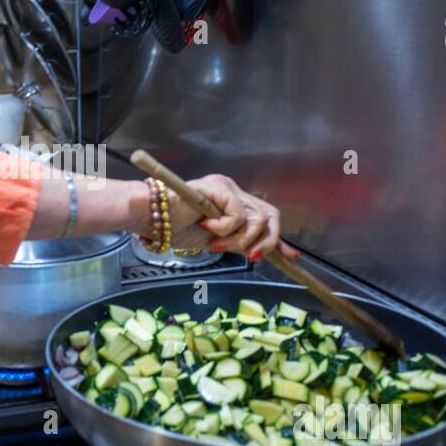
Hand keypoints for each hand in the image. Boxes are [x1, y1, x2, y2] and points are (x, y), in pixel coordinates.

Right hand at [169, 175, 301, 261]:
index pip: (266, 218)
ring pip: (257, 220)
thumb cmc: (176, 229)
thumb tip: (262, 254)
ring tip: (216, 243)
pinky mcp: (221, 188)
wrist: (153, 219)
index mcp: (234, 203)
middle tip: (250, 256)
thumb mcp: (217, 242)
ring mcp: (228, 188)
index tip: (291, 257)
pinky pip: (238, 216)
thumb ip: (240, 244)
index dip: (279, 239)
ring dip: (238, 240)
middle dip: (266, 241)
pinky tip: (206, 227)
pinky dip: (224, 229)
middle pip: (270, 216)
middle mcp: (234, 192)